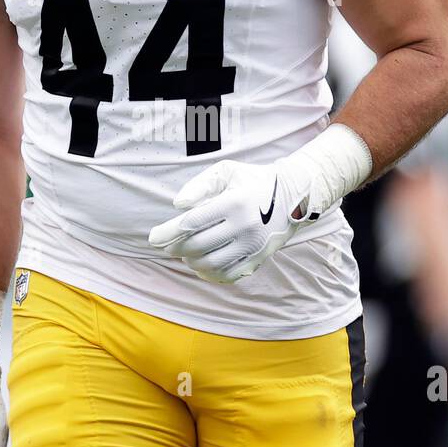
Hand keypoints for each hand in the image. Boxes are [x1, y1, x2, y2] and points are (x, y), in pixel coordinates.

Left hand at [148, 157, 315, 283]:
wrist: (294, 195)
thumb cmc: (252, 180)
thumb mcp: (226, 171)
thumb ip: (199, 185)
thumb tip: (177, 206)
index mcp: (234, 203)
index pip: (192, 223)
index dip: (168, 232)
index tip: (153, 237)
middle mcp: (245, 227)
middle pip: (198, 246)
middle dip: (175, 248)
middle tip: (166, 246)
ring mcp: (253, 246)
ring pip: (211, 263)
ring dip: (190, 261)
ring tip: (184, 253)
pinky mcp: (259, 259)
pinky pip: (228, 274)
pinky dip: (209, 274)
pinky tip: (200, 266)